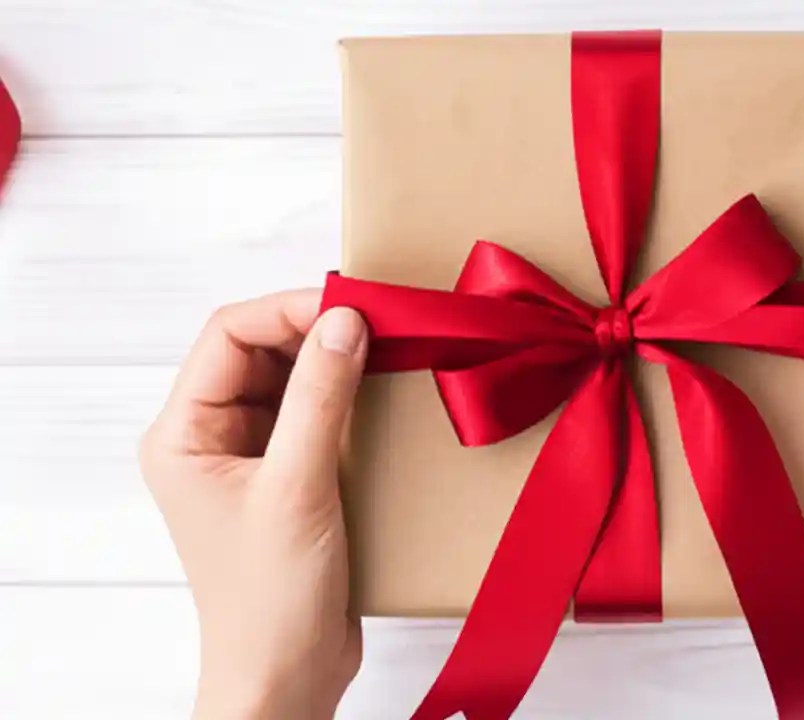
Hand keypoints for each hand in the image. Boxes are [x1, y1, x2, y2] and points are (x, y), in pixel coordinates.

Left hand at [139, 290, 367, 718]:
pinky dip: (351, 400)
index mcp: (183, 435)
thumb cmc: (270, 601)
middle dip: (318, 331)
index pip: (229, 336)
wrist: (288, 677)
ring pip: (293, 380)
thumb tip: (344, 321)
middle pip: (262, 350)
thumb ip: (319, 398)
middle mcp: (211, 439)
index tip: (352, 305)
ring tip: (389, 351)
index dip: (289, 311)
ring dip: (338, 365)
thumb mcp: (297, 487)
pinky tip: (385, 398)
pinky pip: (317, 416)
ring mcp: (251, 459)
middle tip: (381, 322)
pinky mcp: (290, 479)